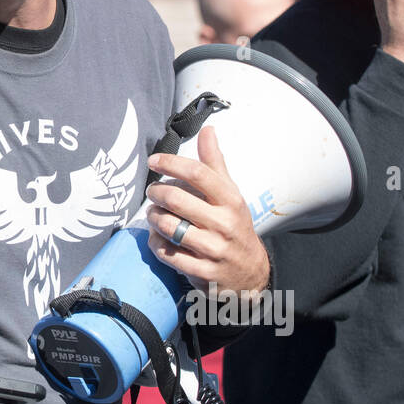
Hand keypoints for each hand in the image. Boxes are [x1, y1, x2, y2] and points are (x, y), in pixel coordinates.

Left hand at [144, 127, 269, 295]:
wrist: (252, 272)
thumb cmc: (234, 225)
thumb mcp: (230, 193)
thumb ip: (215, 163)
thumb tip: (208, 130)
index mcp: (231, 200)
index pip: (198, 173)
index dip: (171, 163)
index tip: (154, 160)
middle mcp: (224, 224)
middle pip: (177, 199)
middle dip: (156, 192)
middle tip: (152, 192)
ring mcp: (214, 249)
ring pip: (168, 227)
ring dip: (153, 217)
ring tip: (153, 213)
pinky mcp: (203, 272)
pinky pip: (168, 254)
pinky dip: (156, 243)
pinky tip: (157, 237)